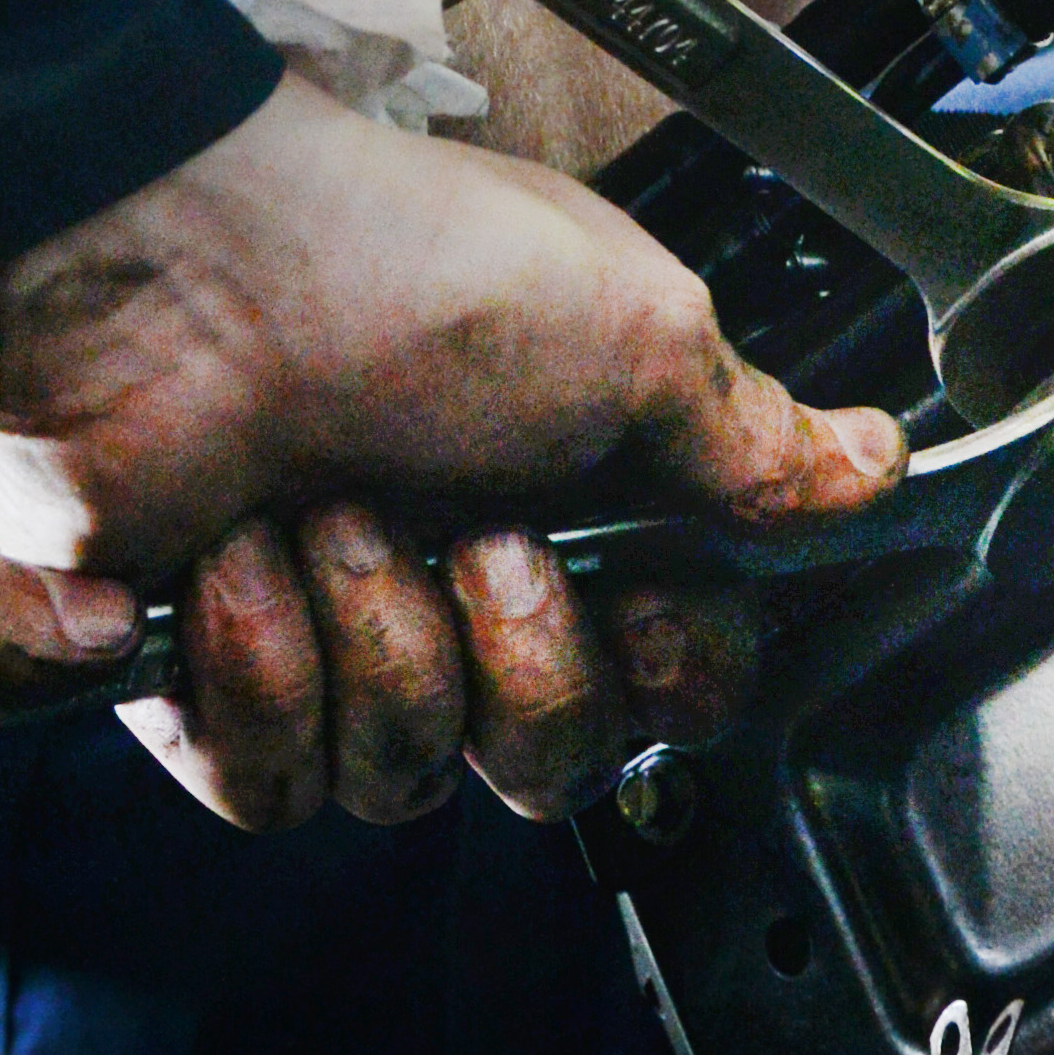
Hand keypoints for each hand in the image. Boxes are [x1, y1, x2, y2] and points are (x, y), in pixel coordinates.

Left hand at [0, 70, 898, 828]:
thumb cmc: (398, 268)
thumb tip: (873, 470)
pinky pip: (275, 786)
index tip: (644, 590)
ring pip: (411, 783)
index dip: (670, 667)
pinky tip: (239, 563)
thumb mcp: (631, 333)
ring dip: (380, 637)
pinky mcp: (211, 685)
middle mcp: (466, 584)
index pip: (679, 687)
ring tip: (329, 507)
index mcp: (584, 506)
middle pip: (557, 764)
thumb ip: (755, 442)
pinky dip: (262, 674)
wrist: (180, 268)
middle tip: (476, 533)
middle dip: (523, 656)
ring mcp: (336, 638)